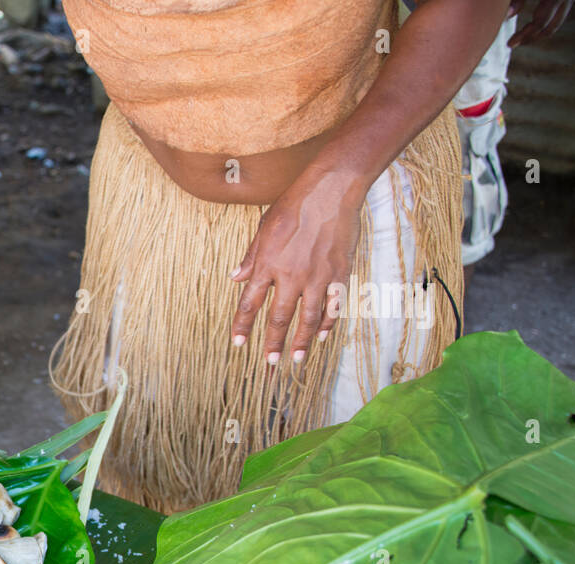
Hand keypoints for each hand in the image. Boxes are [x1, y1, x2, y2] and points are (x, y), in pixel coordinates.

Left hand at [230, 169, 363, 363]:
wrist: (331, 190)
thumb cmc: (294, 205)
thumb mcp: (264, 228)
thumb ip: (250, 257)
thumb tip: (235, 278)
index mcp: (268, 265)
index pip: (250, 303)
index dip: (243, 325)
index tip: (238, 343)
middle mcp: (291, 275)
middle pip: (279, 318)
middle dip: (273, 343)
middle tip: (270, 363)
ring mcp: (317, 276)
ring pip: (309, 318)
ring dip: (301, 342)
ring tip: (296, 359)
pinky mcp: (339, 273)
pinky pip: (334, 306)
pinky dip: (328, 324)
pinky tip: (322, 337)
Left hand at [509, 0, 572, 45]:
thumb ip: (518, 0)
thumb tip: (507, 16)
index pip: (540, 24)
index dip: (523, 36)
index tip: (510, 44)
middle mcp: (566, 0)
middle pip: (550, 28)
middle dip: (531, 39)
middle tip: (514, 44)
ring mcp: (569, 0)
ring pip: (555, 24)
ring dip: (538, 34)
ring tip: (521, 38)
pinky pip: (558, 17)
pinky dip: (545, 24)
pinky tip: (531, 27)